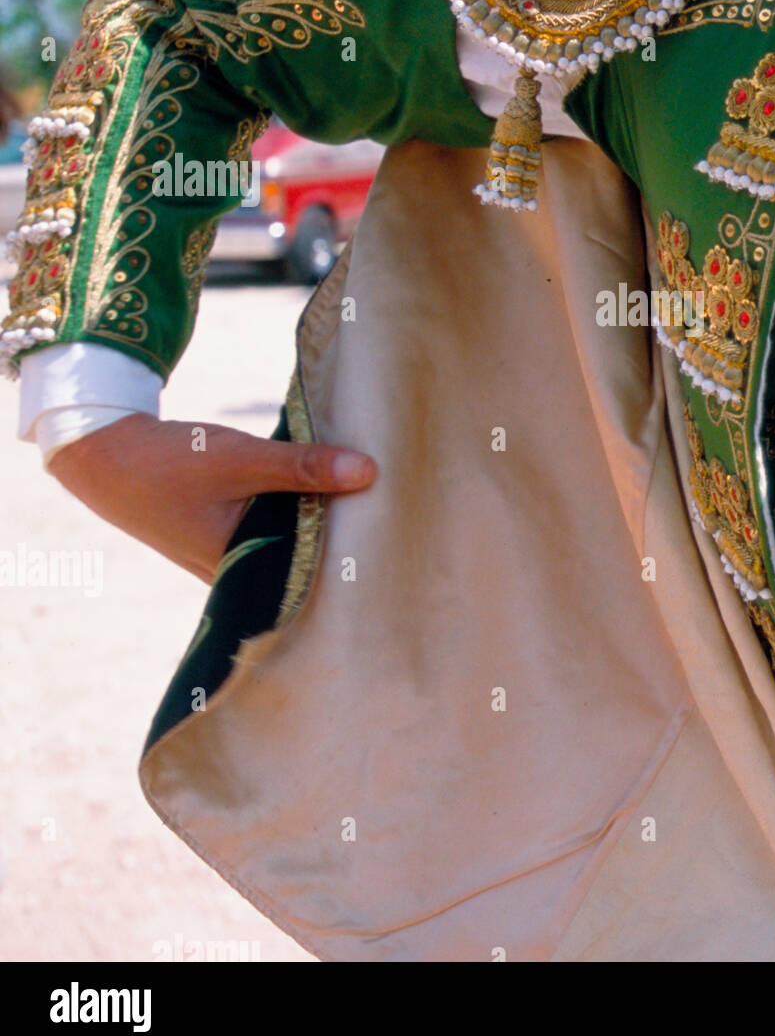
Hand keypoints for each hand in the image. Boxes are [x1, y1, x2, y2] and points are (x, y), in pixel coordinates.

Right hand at [47, 413, 376, 582]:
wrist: (110, 459)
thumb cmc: (173, 462)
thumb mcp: (243, 459)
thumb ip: (303, 467)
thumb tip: (368, 472)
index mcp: (241, 569)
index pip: (316, 577)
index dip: (357, 563)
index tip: (402, 548)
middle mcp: (239, 576)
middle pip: (309, 565)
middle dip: (349, 547)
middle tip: (404, 530)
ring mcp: (232, 562)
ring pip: (295, 549)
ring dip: (327, 530)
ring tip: (382, 514)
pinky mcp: (230, 541)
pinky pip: (280, 535)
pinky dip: (304, 519)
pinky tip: (339, 502)